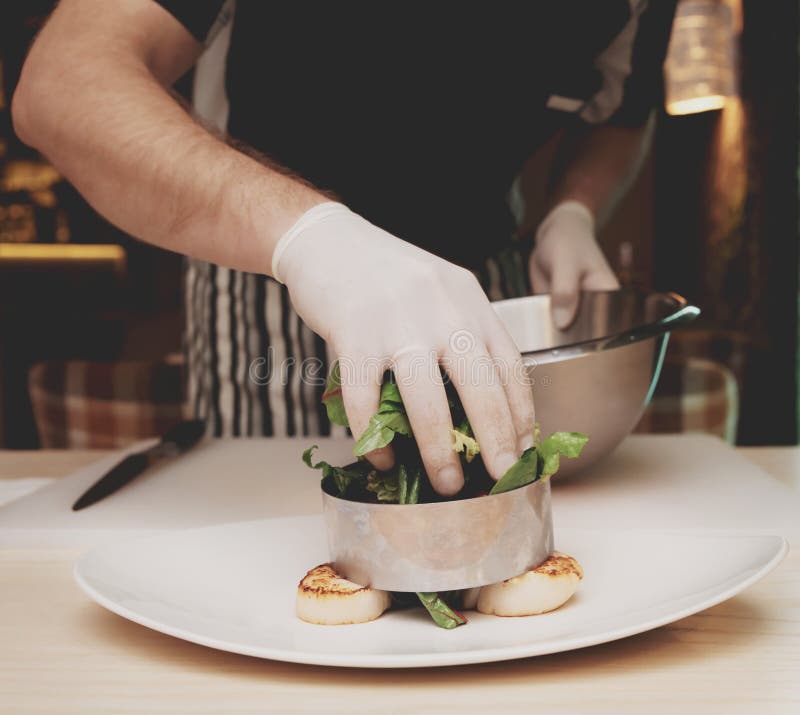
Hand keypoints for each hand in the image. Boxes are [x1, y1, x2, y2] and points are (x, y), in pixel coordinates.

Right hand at [273, 203, 534, 494]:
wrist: (328, 241)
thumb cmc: (388, 275)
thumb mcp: (441, 291)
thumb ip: (463, 335)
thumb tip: (481, 407)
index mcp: (469, 301)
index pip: (509, 365)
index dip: (521, 413)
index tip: (524, 450)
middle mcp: (441, 311)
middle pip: (479, 386)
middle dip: (495, 441)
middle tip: (502, 478)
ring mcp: (396, 324)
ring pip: (426, 400)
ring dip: (439, 450)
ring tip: (448, 483)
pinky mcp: (353, 336)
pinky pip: (365, 399)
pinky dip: (374, 437)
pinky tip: (381, 458)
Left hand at [528, 201, 619, 328]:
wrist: (554, 234)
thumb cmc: (568, 241)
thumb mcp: (565, 263)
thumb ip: (565, 291)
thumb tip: (562, 322)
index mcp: (608, 294)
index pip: (607, 326)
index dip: (592, 339)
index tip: (575, 344)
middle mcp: (594, 305)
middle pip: (586, 333)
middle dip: (570, 339)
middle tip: (555, 339)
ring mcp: (576, 309)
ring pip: (567, 332)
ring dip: (554, 335)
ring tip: (544, 334)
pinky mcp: (559, 309)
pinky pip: (552, 324)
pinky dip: (543, 327)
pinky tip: (535, 327)